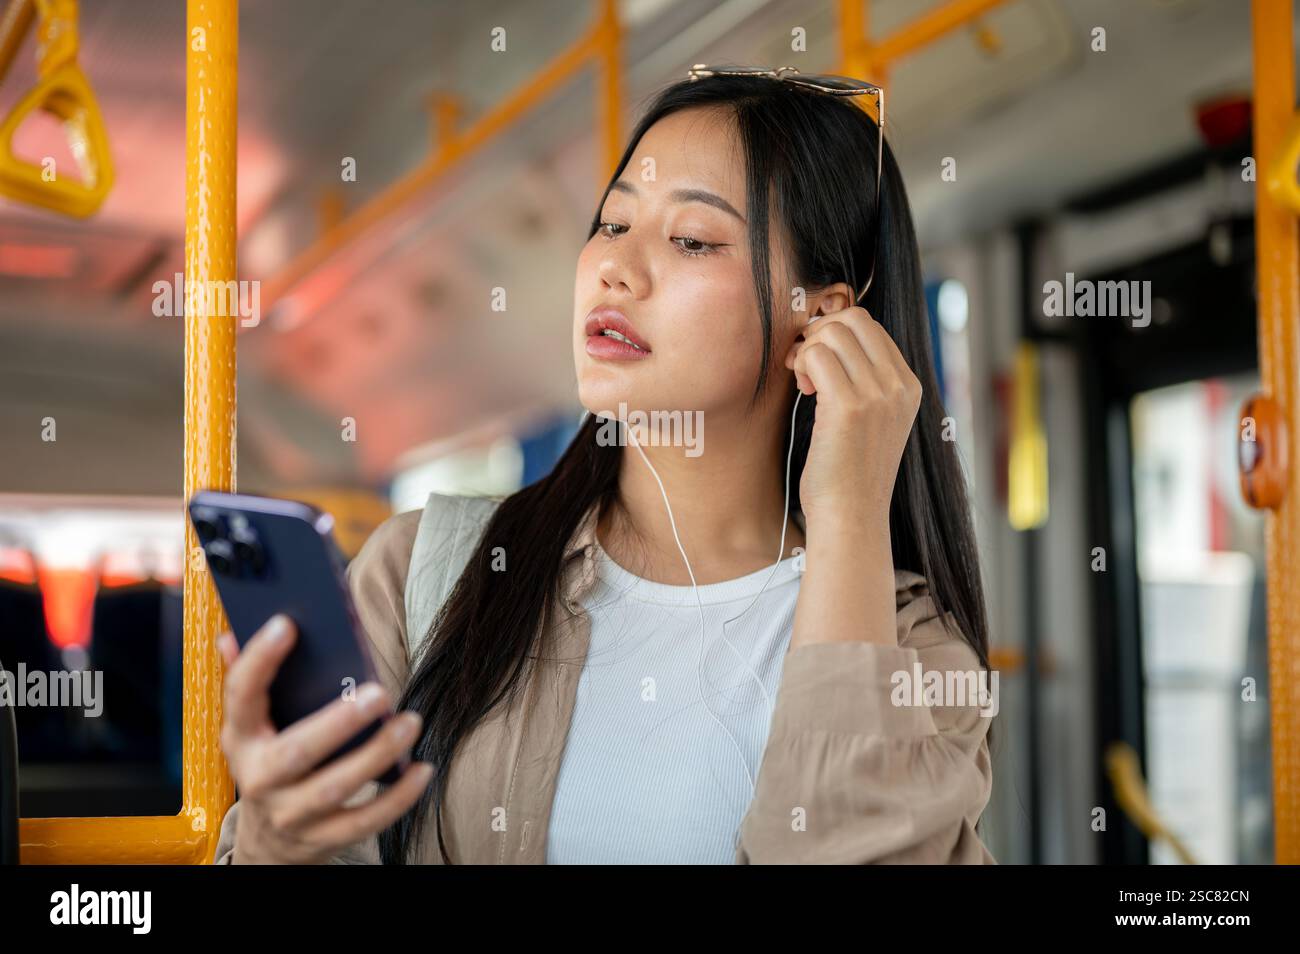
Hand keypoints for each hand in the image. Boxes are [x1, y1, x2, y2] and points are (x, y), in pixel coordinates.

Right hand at [217, 615, 433, 863]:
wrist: (268, 844)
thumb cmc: (270, 764)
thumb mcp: (250, 729)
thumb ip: (246, 681)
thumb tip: (230, 634)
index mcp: (241, 740)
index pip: (240, 697)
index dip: (259, 661)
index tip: (286, 624)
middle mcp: (260, 779)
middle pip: (297, 752)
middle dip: (338, 723)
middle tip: (379, 693)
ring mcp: (291, 814)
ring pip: (334, 788)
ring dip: (376, 755)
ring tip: (410, 723)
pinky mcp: (322, 839)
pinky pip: (364, 822)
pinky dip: (397, 798)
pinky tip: (422, 770)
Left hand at [784, 305, 921, 527]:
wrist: (851, 516)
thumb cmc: (850, 472)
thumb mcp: (873, 421)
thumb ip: (864, 382)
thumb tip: (829, 338)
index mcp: (909, 386)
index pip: (870, 326)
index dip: (835, 332)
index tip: (817, 361)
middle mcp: (899, 385)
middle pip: (852, 319)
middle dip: (819, 333)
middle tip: (804, 365)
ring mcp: (878, 394)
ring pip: (832, 332)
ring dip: (807, 350)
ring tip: (804, 382)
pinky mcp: (849, 406)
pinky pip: (817, 355)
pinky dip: (801, 364)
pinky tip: (803, 390)